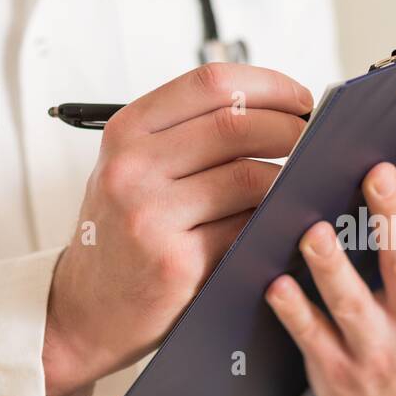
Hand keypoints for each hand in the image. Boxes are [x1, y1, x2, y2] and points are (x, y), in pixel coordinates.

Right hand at [43, 63, 312, 395]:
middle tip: (310, 143)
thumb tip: (279, 113)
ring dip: (286, 181)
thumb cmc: (121, 235)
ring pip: (250, 179)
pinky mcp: (178, 262)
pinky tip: (275, 224)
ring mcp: (152, 216)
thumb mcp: (134, 170)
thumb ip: (189, 136)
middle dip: (289, 131)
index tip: (298, 100)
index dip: (269, 86)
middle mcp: (133, 168)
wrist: (85, 311)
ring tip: (294, 187)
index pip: (211, 84)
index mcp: (127, 133)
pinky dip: (271, 223)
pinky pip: (247, 229)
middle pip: (237, 126)